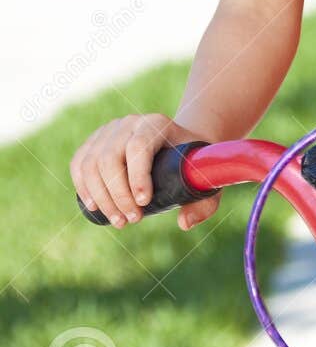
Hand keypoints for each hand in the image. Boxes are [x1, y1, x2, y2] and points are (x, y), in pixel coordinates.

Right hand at [69, 113, 220, 231]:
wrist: (178, 143)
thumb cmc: (193, 163)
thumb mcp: (205, 180)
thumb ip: (203, 203)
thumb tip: (184, 223)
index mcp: (157, 124)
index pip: (139, 147)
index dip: (137, 177)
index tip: (143, 204)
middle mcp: (130, 123)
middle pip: (110, 157)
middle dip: (118, 195)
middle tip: (132, 220)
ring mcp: (109, 130)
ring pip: (91, 163)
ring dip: (101, 197)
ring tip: (118, 221)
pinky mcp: (94, 142)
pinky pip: (79, 164)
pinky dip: (83, 187)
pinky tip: (94, 206)